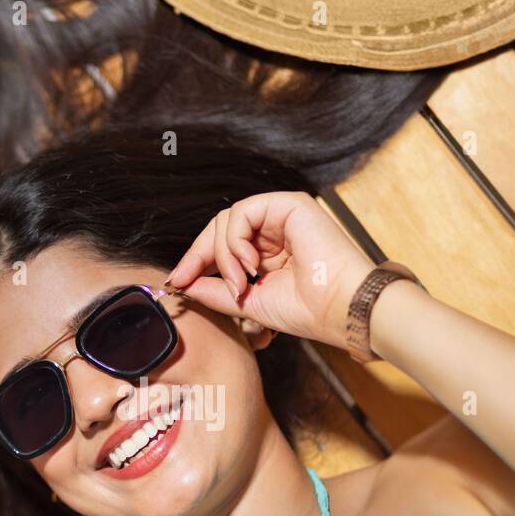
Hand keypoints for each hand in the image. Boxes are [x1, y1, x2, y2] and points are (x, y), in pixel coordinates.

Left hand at [165, 191, 373, 349]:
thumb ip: (215, 291)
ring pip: (227, 221)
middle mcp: (275, 230)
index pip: (222, 246)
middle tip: (187, 279)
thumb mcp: (248, 301)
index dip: (195, 261)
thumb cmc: (306, 311)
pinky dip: (235, 242)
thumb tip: (183, 284)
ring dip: (223, 256)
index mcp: (269, 252)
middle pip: (220, 229)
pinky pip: (242, 213)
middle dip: (198, 255)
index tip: (175, 281)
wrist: (338, 310)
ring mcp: (282, 215)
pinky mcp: (289, 204)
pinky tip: (248, 265)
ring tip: (238, 284)